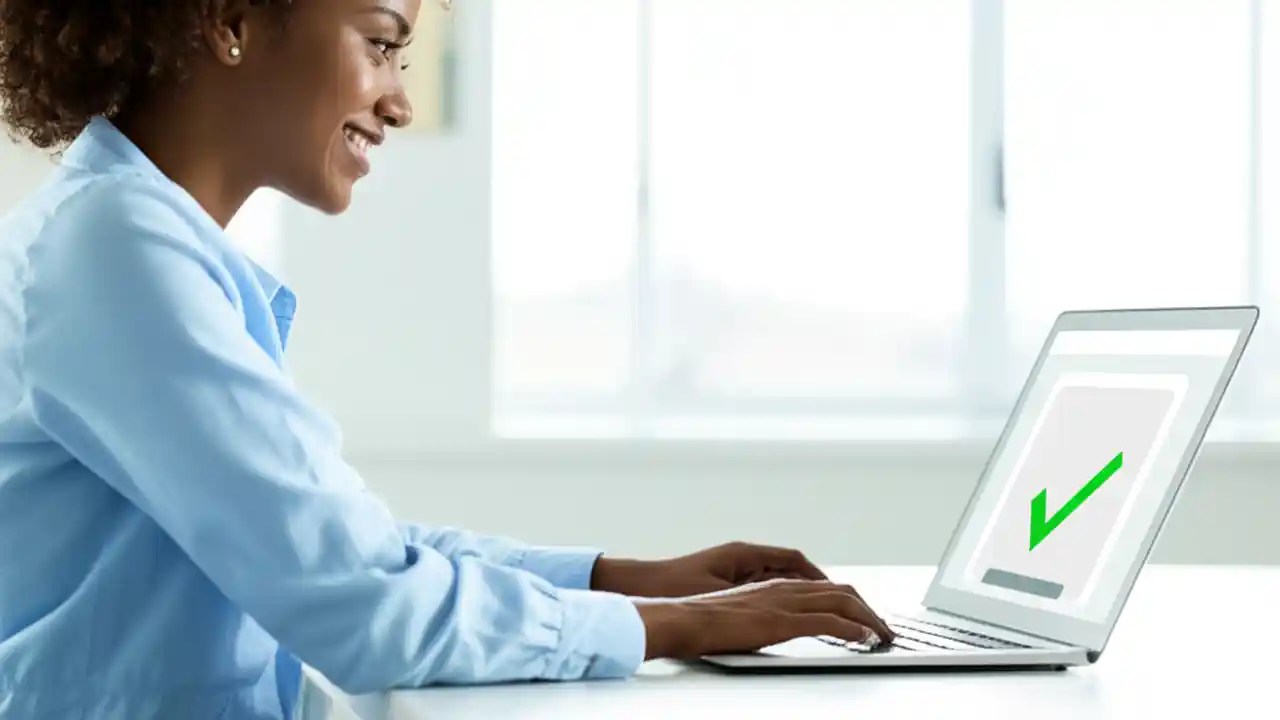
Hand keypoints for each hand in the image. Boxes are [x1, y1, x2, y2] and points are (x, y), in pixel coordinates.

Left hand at [591, 542, 827, 597]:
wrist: (641, 585)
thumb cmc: (673, 585)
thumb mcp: (720, 593)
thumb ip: (753, 597)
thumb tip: (785, 602)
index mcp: (743, 554)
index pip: (793, 560)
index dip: (818, 575)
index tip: (837, 591)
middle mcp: (741, 557)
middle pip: (789, 569)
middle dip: (814, 586)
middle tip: (837, 603)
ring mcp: (733, 569)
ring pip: (776, 579)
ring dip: (798, 593)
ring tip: (819, 611)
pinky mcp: (724, 581)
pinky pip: (761, 588)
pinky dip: (778, 599)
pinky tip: (785, 616)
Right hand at [634, 579, 896, 658]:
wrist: (685, 619)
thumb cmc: (703, 620)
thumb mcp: (741, 614)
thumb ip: (762, 616)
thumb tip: (774, 629)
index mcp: (774, 586)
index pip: (824, 589)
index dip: (850, 601)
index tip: (864, 618)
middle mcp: (784, 588)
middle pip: (841, 591)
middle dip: (868, 609)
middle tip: (883, 628)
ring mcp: (785, 603)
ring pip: (842, 602)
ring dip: (869, 619)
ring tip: (883, 634)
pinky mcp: (782, 621)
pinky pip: (829, 622)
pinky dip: (853, 629)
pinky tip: (865, 639)